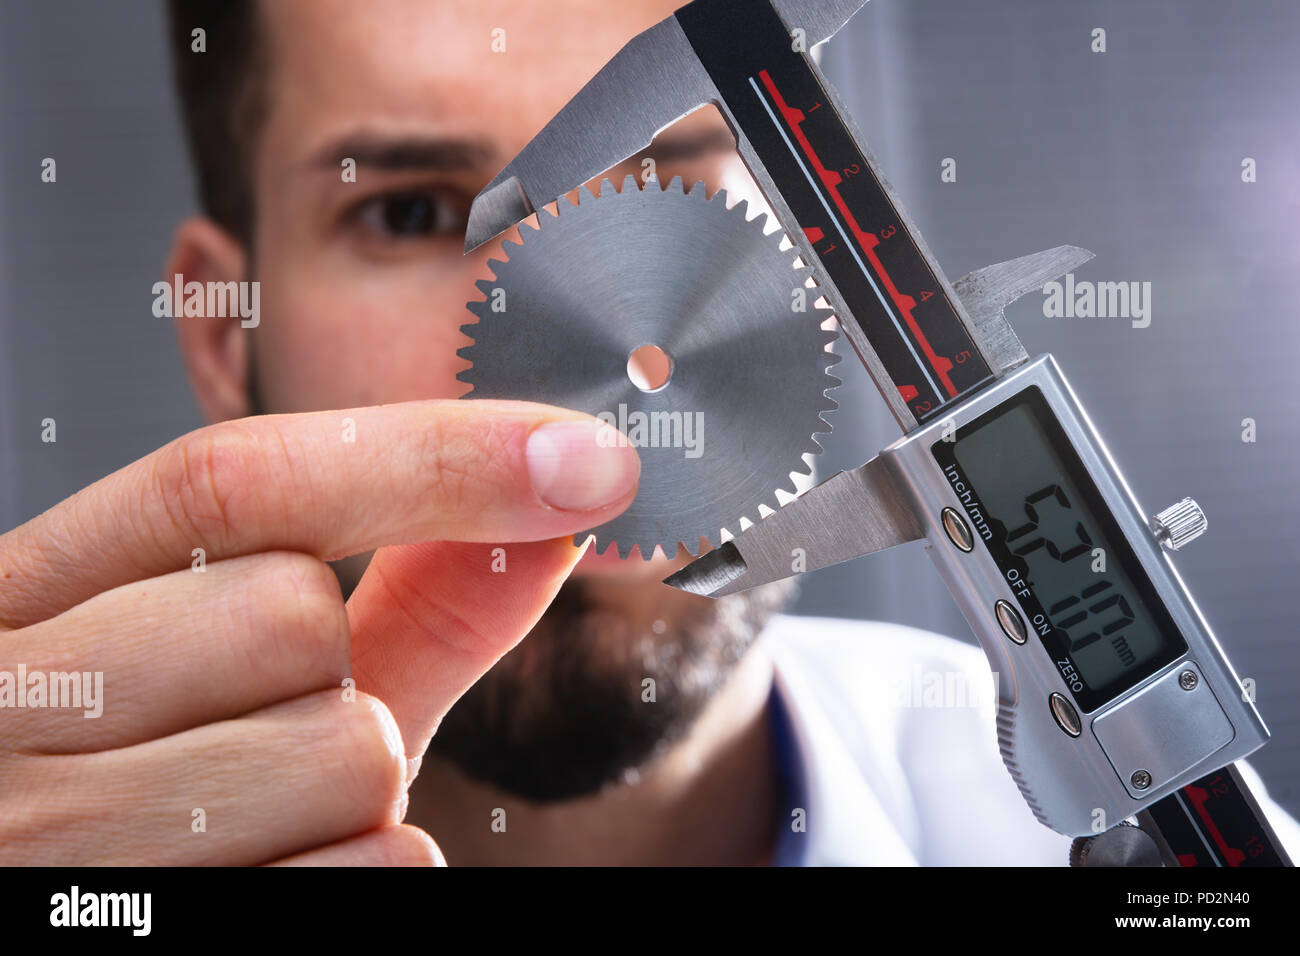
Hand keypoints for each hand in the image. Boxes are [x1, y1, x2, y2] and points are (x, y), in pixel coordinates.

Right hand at [0, 400, 638, 864]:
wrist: (54, 909)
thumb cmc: (149, 802)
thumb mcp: (240, 687)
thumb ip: (397, 602)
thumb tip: (552, 502)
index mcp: (31, 601)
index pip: (232, 482)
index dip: (431, 454)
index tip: (584, 457)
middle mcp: (16, 703)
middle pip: (295, 614)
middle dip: (339, 679)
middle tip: (259, 736)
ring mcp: (54, 835)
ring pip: (349, 753)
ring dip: (352, 796)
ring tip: (254, 824)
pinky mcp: (157, 927)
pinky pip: (374, 869)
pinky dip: (363, 874)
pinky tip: (275, 873)